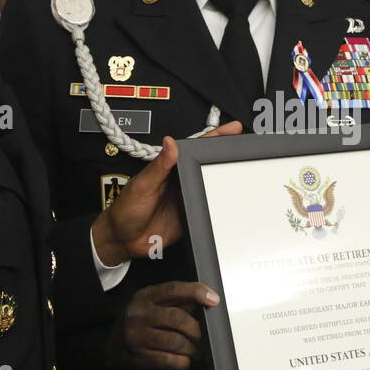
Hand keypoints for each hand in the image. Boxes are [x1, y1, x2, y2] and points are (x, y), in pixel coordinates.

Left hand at [91, 121, 242, 265]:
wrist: (122, 240)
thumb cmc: (125, 210)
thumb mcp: (142, 185)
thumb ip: (158, 166)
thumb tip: (170, 143)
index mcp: (170, 169)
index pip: (196, 149)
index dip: (215, 137)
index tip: (233, 128)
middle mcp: (180, 181)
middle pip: (207, 165)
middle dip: (227, 156)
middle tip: (247, 149)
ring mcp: (187, 199)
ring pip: (211, 185)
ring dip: (226, 179)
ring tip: (246, 170)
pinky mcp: (190, 217)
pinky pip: (208, 209)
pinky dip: (221, 206)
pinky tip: (233, 202)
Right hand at [106, 280, 217, 369]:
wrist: (110, 346)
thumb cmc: (139, 323)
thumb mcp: (152, 305)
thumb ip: (177, 302)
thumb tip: (206, 301)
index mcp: (145, 296)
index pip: (174, 289)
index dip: (196, 292)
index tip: (213, 299)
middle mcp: (139, 314)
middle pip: (178, 318)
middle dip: (196, 329)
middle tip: (202, 337)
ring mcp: (136, 336)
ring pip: (176, 342)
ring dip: (191, 348)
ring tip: (194, 350)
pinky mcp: (138, 357)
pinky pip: (169, 361)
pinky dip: (182, 362)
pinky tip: (183, 361)